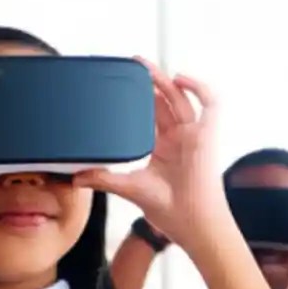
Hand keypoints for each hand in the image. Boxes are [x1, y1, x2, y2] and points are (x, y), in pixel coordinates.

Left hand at [75, 60, 227, 250]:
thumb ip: (104, 179)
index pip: (151, 115)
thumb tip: (76, 178)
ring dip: (165, 81)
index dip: (140, 99)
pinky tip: (181, 78)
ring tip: (146, 67)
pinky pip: (211, 104)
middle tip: (133, 66)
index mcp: (164, 147)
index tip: (122, 87)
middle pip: (165, 102)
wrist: (191, 222)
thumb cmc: (170, 211)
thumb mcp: (130, 188)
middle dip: (150, 83)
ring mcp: (194, 135)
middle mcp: (179, 138)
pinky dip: (200, 88)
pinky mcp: (208, 135)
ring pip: (181, 98)